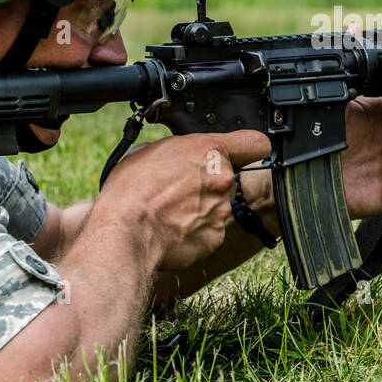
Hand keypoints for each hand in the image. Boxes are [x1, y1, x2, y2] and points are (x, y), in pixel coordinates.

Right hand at [96, 129, 270, 271]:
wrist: (126, 230)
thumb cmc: (132, 190)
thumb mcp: (152, 151)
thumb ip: (179, 151)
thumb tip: (179, 157)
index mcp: (210, 152)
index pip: (256, 143)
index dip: (248, 149)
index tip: (242, 153)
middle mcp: (223, 180)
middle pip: (228, 179)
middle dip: (209, 183)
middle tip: (179, 190)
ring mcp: (222, 210)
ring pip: (218, 206)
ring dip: (200, 208)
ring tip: (170, 211)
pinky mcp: (215, 237)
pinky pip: (210, 231)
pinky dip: (195, 232)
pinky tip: (173, 229)